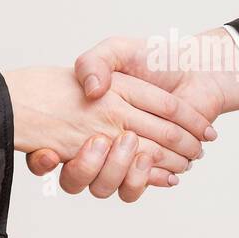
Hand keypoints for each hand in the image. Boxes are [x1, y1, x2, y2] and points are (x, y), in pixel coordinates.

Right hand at [25, 28, 238, 191]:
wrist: (197, 70)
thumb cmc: (156, 59)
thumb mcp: (117, 50)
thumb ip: (94, 62)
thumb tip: (92, 91)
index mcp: (84, 117)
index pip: (48, 149)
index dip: (41, 159)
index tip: (47, 152)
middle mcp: (98, 142)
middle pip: (77, 174)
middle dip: (86, 164)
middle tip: (99, 140)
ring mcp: (122, 157)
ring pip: (104, 186)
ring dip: (115, 170)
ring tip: (132, 144)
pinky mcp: (146, 168)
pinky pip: (133, 188)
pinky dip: (143, 180)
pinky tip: (157, 167)